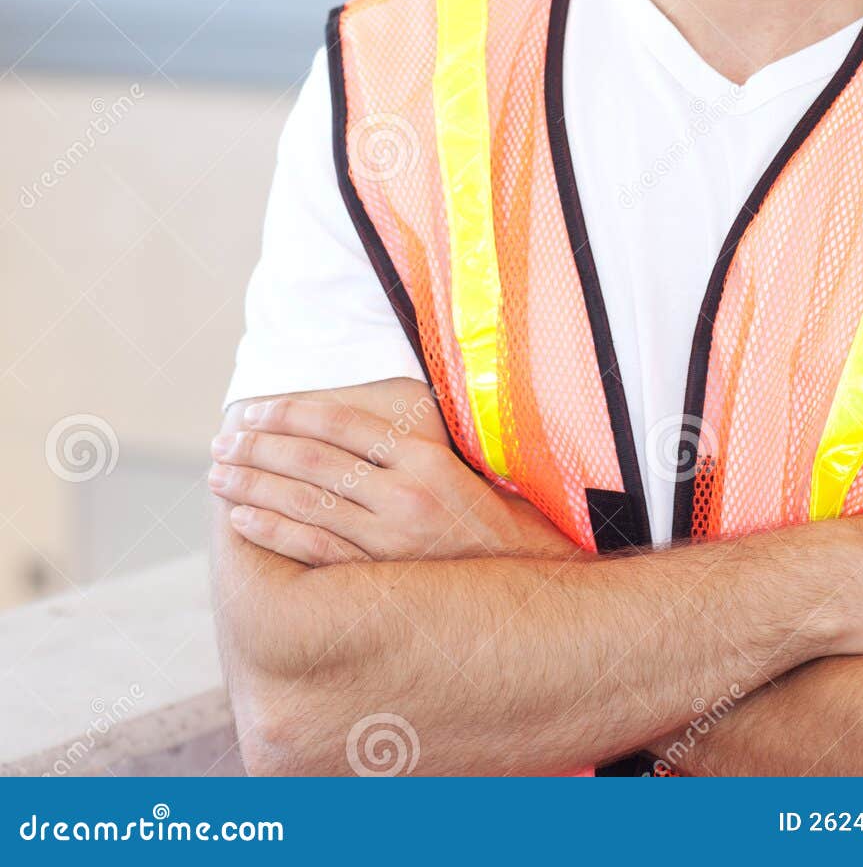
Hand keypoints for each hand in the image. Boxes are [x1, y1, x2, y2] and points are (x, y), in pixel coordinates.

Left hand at [209, 396, 583, 566]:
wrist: (519, 577)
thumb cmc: (477, 515)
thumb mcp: (448, 463)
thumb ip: (399, 442)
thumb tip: (337, 421)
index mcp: (421, 456)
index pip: (339, 424)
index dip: (289, 413)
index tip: (252, 410)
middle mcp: (403, 494)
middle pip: (313, 461)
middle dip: (259, 447)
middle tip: (221, 439)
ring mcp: (389, 539)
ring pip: (306, 503)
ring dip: (254, 484)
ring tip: (218, 472)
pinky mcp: (379, 576)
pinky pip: (314, 550)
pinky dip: (273, 530)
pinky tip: (242, 515)